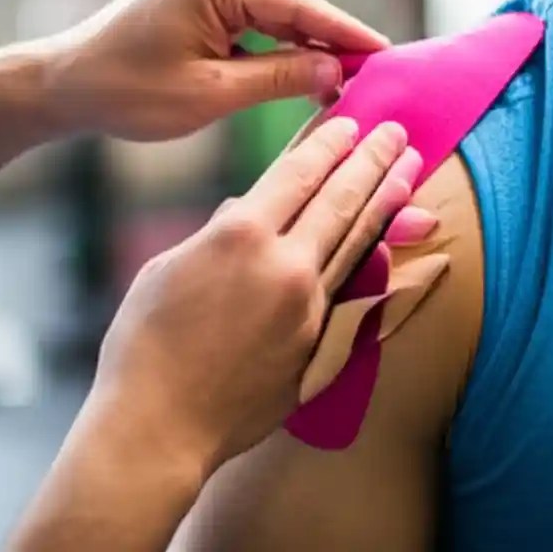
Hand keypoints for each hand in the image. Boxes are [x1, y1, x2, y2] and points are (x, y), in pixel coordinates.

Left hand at [37, 0, 389, 140]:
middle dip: (333, 41)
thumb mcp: (211, 93)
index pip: (297, 5)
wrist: (65, 86)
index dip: (346, 31)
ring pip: (275, 17)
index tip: (387, 52)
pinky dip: (279, 50)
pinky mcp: (199, 2)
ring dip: (308, 48)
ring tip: (350, 81)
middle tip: (378, 74)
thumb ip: (278, 78)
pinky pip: (253, 24)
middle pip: (291, 7)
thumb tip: (335, 71)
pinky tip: (308, 76)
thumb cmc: (127, 92)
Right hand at [87, 117, 436, 474]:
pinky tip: (396, 242)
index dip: (328, 143)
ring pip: (359, 242)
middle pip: (341, 200)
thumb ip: (216, 234)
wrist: (159, 428)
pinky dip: (379, 259)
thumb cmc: (144, 346)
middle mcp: (285, 265)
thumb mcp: (168, 267)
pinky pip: (355, 291)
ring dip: (387, 202)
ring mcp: (309, 308)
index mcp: (239, 236)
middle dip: (373, 161)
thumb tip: (246, 211)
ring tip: (409, 172)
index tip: (350, 123)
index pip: (298, 173)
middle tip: (398, 133)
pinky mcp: (320, 346)